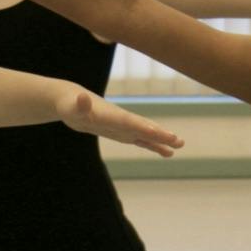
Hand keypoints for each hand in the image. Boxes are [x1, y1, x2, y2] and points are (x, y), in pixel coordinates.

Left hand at [54, 85, 183, 157]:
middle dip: (160, 134)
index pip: (129, 122)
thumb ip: (79, 104)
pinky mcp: (122, 132)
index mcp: (112, 115)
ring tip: (180, 144)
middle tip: (178, 140)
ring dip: (162, 139)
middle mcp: (122, 119)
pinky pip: (140, 140)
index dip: (142, 127)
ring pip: (146, 133)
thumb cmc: (70, 105)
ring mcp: (124, 126)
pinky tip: (167, 152)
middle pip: (143, 127)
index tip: (157, 133)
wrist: (72, 101)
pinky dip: (153, 145)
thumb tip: (82, 98)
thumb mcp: (71, 107)